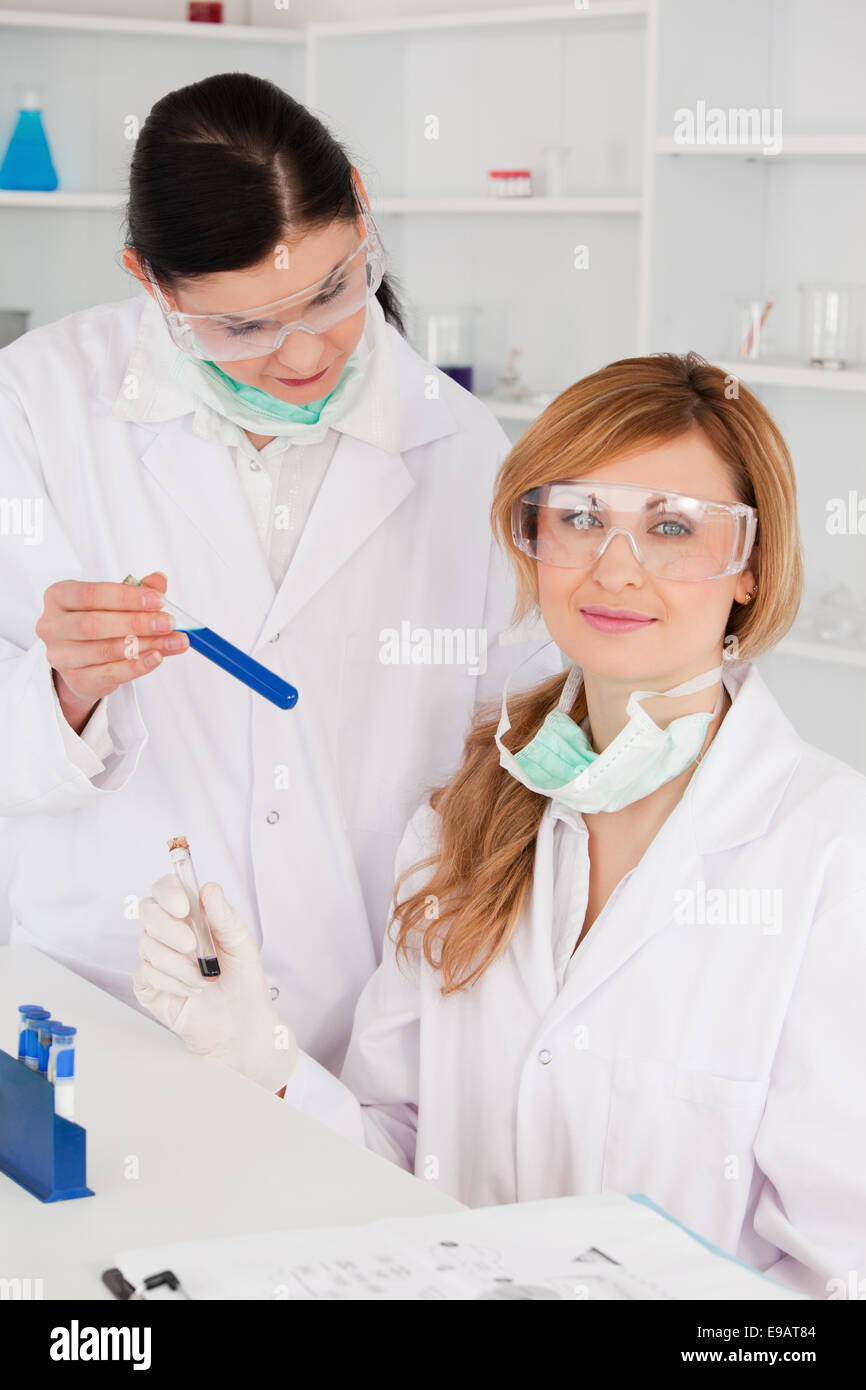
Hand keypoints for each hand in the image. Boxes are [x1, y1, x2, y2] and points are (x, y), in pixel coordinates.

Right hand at [35, 572, 189, 731]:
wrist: (84, 661)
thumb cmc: (100, 620)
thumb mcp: (114, 601)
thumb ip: (135, 590)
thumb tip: (159, 580)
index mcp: (59, 596)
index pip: (90, 594)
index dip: (126, 598)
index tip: (159, 600)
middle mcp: (52, 626)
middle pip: (94, 624)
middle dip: (136, 623)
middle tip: (168, 622)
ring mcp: (62, 656)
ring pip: (105, 651)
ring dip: (145, 645)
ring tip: (174, 641)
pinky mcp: (77, 680)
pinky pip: (111, 674)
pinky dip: (137, 666)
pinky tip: (158, 657)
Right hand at [134, 876, 297, 1092]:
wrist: (239, 1024)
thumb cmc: (243, 980)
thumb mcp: (241, 944)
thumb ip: (223, 916)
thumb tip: (209, 888)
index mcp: (192, 915)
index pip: (166, 888)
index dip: (168, 892)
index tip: (183, 907)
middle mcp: (169, 932)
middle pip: (147, 911)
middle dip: (169, 929)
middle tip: (193, 947)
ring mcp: (155, 957)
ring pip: (147, 945)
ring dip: (179, 964)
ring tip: (204, 979)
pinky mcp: (147, 984)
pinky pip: (146, 973)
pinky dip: (172, 982)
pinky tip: (190, 990)